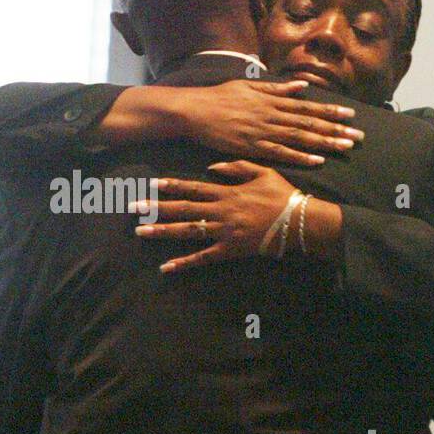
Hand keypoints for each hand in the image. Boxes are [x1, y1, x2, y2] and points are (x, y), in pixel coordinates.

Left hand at [133, 160, 303, 272]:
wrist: (300, 221)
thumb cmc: (283, 194)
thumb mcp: (262, 171)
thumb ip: (236, 167)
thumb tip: (212, 166)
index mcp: (227, 192)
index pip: (193, 188)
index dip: (171, 185)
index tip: (152, 183)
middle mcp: (221, 211)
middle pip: (183, 209)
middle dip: (156, 208)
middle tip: (133, 208)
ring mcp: (224, 232)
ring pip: (188, 231)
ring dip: (162, 231)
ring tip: (140, 232)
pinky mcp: (230, 250)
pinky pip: (203, 258)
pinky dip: (184, 263)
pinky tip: (165, 267)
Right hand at [176, 80, 363, 165]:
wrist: (195, 110)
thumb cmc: (220, 96)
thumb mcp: (249, 85)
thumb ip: (276, 87)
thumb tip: (301, 86)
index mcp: (272, 100)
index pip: (307, 106)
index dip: (330, 111)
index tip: (351, 115)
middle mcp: (272, 115)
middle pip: (310, 123)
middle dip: (336, 129)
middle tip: (358, 136)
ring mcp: (263, 131)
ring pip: (300, 137)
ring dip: (325, 142)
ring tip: (346, 147)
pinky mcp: (252, 146)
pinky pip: (281, 153)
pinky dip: (300, 156)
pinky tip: (317, 160)